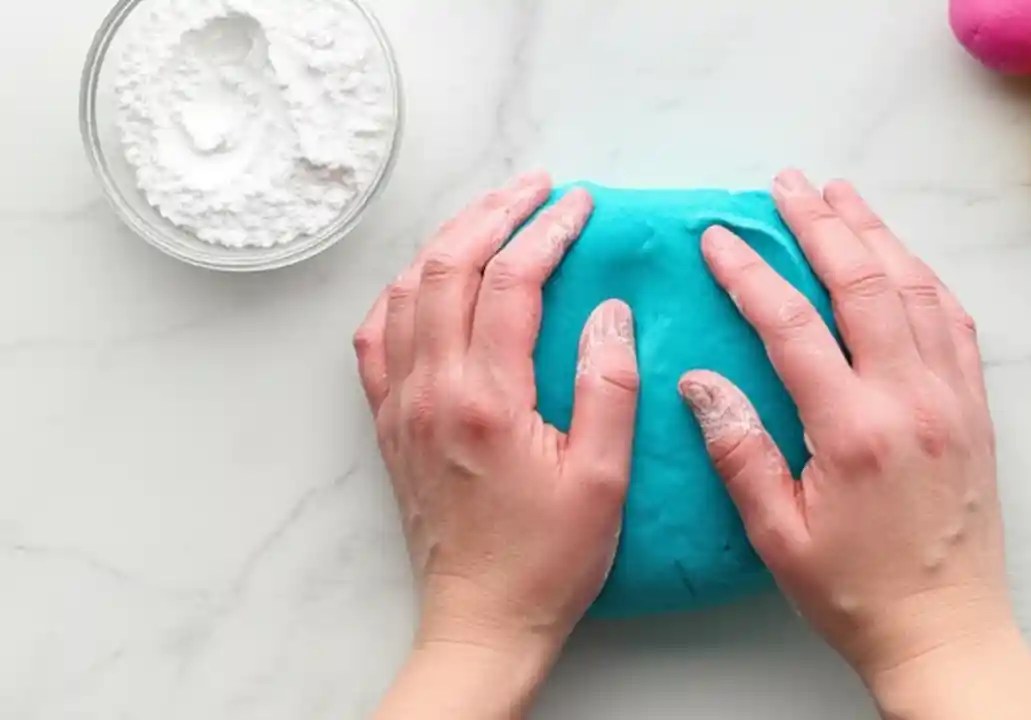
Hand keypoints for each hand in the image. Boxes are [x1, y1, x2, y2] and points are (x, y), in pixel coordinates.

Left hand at [354, 173, 638, 717]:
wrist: (483, 620)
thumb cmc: (548, 560)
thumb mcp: (602, 480)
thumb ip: (608, 388)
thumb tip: (607, 311)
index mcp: (486, 399)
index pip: (512, 281)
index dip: (549, 231)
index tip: (582, 205)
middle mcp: (431, 390)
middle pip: (448, 266)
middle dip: (495, 212)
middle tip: (537, 187)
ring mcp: (401, 405)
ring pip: (407, 291)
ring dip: (447, 240)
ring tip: (490, 216)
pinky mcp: (389, 424)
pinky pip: (376, 338)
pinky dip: (401, 293)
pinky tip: (424, 282)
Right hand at [680, 170, 1030, 717]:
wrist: (946, 629)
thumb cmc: (856, 592)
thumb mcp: (779, 535)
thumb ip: (740, 452)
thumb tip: (701, 381)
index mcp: (854, 431)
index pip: (793, 324)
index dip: (750, 272)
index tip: (719, 238)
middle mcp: (911, 400)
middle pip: (864, 284)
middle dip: (820, 225)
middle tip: (787, 185)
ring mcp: (953, 399)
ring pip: (917, 289)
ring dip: (876, 235)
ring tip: (841, 195)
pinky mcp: (975, 409)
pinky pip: (954, 322)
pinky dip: (924, 277)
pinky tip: (902, 259)